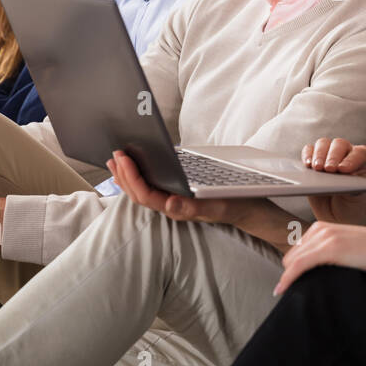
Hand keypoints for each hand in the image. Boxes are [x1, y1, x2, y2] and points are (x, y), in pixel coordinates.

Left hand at [108, 149, 251, 227]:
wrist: (251, 211)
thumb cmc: (236, 205)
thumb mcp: (220, 205)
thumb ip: (195, 207)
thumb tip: (169, 204)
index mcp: (178, 208)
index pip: (145, 196)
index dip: (131, 178)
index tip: (123, 158)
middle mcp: (172, 206)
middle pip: (139, 194)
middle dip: (124, 175)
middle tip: (115, 154)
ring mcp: (174, 202)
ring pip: (143, 192)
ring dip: (127, 176)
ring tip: (116, 160)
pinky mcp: (178, 195)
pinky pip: (152, 187)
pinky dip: (140, 176)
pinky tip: (136, 166)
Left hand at [273, 223, 365, 296]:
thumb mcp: (351, 249)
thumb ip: (334, 254)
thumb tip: (320, 272)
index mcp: (325, 227)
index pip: (297, 249)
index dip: (292, 267)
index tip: (288, 283)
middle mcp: (323, 229)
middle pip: (292, 255)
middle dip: (289, 272)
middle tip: (288, 290)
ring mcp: (326, 238)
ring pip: (292, 261)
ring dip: (287, 277)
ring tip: (283, 293)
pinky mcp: (331, 249)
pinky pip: (300, 265)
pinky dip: (289, 278)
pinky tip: (282, 289)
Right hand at [301, 137, 365, 224]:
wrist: (336, 214)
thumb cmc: (349, 204)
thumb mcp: (355, 198)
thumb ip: (351, 188)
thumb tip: (339, 179)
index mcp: (362, 161)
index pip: (360, 153)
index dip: (352, 159)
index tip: (343, 170)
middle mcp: (346, 154)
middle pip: (339, 144)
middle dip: (333, 156)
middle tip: (329, 169)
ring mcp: (328, 155)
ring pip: (323, 144)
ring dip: (319, 154)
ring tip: (317, 168)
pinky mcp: (313, 160)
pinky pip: (308, 150)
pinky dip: (307, 156)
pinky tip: (307, 165)